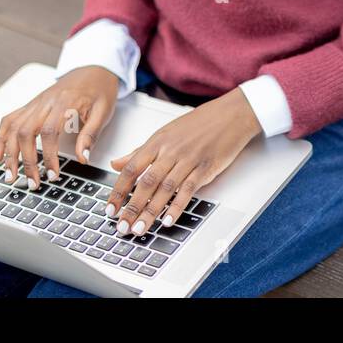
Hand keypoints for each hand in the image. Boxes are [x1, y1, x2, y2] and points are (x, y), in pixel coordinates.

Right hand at [0, 66, 119, 187]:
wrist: (93, 69)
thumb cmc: (99, 91)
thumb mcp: (103, 112)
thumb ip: (91, 135)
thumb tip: (83, 158)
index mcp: (65, 103)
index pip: (50, 133)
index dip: (49, 156)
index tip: (53, 174)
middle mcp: (46, 102)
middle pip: (26, 132)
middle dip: (26, 161)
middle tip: (33, 182)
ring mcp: (35, 103)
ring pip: (14, 128)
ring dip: (9, 154)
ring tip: (11, 176)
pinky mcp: (30, 105)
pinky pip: (9, 120)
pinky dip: (0, 138)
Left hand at [104, 88, 261, 235]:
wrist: (231, 114)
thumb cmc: (199, 123)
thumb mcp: (165, 133)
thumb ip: (140, 151)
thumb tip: (117, 163)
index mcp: (157, 141)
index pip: (132, 169)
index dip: (118, 191)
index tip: (110, 209)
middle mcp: (170, 151)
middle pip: (146, 182)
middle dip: (132, 207)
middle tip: (122, 227)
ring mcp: (188, 159)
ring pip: (165, 188)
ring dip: (151, 211)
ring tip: (140, 228)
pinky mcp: (205, 168)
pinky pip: (188, 189)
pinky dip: (177, 206)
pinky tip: (168, 220)